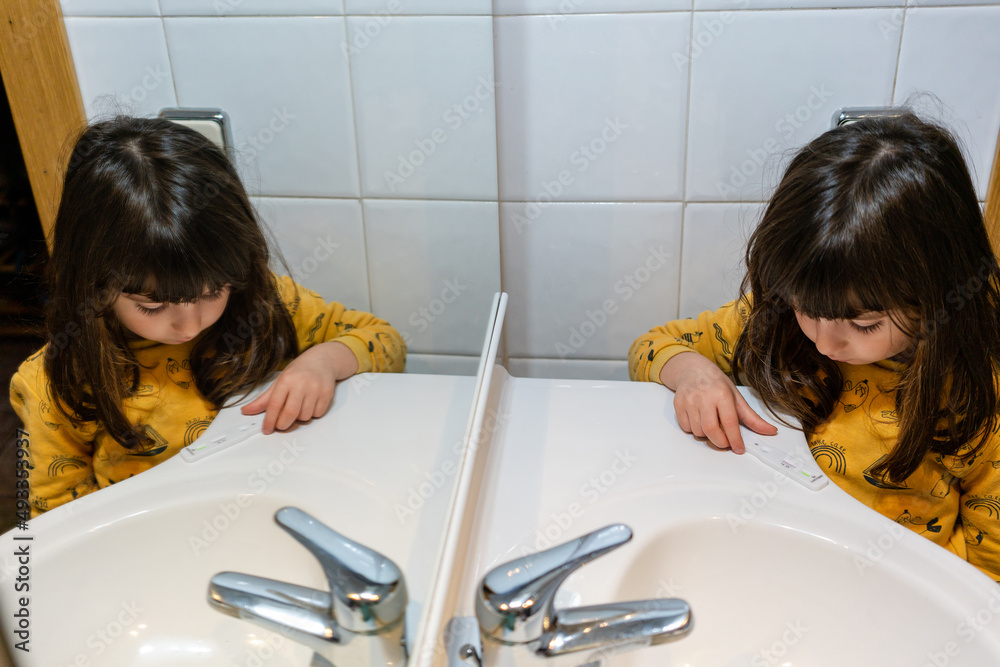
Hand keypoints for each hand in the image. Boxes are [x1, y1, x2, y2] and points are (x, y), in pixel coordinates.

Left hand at [241, 341, 359, 433]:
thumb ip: (264, 399)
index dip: (269, 420)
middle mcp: (301, 383)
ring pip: (305, 416)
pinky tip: (310, 404)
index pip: (275, 404)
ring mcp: (316, 388)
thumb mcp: (279, 381)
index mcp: (286, 380)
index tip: (266, 429)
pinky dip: (312, 414)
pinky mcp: (327, 393)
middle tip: (281, 425)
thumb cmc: (298, 372)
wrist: (322, 361)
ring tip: (299, 407)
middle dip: (283, 424)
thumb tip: (246, 410)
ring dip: (299, 418)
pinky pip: (318, 414)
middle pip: (290, 413)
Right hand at [659, 351, 775, 453]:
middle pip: (711, 430)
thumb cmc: (716, 384)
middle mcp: (704, 397)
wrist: (692, 370)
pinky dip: (694, 429)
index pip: (729, 422)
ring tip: (711, 424)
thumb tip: (770, 431)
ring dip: (707, 435)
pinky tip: (699, 420)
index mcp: (722, 394)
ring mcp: (689, 401)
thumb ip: (752, 417)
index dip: (735, 439)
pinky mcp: (678, 405)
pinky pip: (686, 428)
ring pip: (698, 431)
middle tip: (726, 443)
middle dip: (720, 442)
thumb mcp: (736, 397)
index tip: (738, 449)